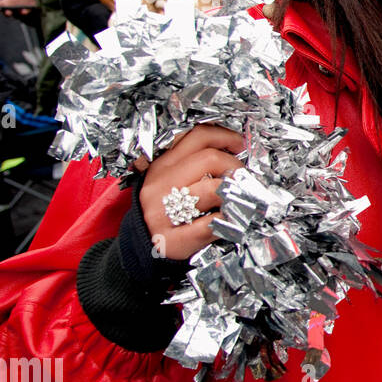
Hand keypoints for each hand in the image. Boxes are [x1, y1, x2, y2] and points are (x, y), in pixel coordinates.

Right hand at [137, 125, 246, 261]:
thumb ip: (193, 163)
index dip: (225, 136)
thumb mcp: (170, 179)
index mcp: (163, 166)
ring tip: (236, 199)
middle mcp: (161, 184)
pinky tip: (228, 220)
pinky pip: (211, 224)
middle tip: (242, 177)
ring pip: (213, 189)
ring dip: (234, 193)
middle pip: (210, 159)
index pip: (197, 136)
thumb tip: (231, 150)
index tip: (240, 143)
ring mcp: (164, 211)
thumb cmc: (164, 209)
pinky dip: (226, 220)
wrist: (140, 245)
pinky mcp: (172, 238)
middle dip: (235, 166)